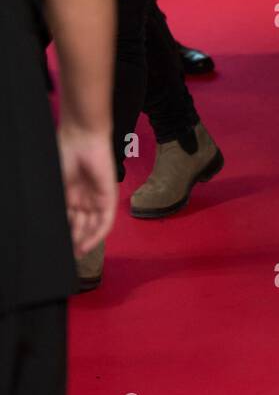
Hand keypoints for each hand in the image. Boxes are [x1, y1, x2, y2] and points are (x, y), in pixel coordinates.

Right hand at [57, 124, 117, 257]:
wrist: (82, 139)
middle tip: (68, 255)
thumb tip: (53, 227)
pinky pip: (105, 221)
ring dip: (86, 241)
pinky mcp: (109, 196)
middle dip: (76, 241)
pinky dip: (97, 234)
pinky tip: (88, 245)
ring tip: (76, 254)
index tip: (59, 248)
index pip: (70, 220)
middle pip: (82, 226)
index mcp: (72, 194)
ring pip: (93, 226)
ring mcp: (97, 198)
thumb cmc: (65, 156)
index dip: (66, 234)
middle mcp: (85, 198)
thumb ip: (58, 206)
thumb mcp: (57, 186)